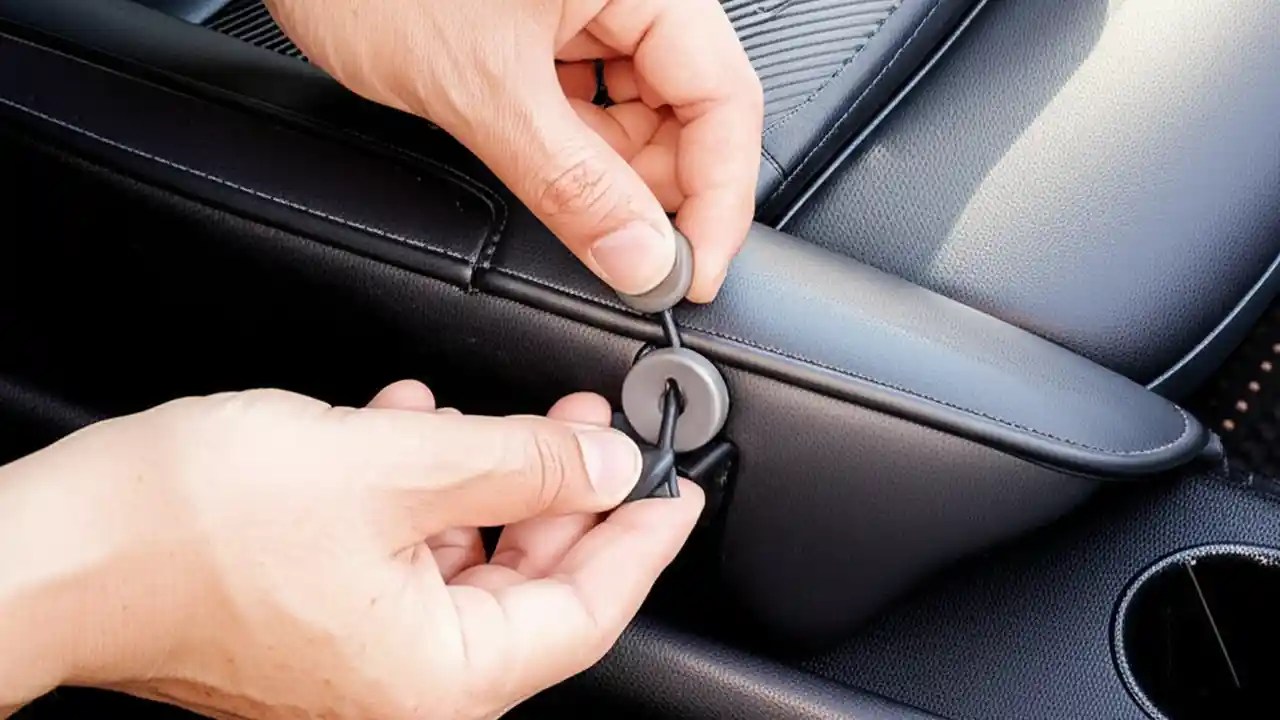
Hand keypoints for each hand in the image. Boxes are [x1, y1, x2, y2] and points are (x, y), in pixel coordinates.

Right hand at [0, 381, 702, 717]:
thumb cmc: (190, 530)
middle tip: (595, 425)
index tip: (680, 489)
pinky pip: (404, 557)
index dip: (643, 539)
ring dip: (495, 482)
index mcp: (440, 677)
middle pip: (532, 587)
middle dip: (568, 493)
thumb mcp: (392, 466)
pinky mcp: (318, 622)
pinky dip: (425, 493)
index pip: (589, 612)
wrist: (55, 551)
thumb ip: (517, 463)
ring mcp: (359, 659)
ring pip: (469, 564)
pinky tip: (417, 430)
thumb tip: (606, 463)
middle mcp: (406, 686)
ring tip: (517, 417)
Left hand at [263, 0, 763, 301]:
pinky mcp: (541, 29)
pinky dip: (580, 154)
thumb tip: (640, 255)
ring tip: (592, 226)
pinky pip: (588, 102)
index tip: (695, 271)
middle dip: (668, 192)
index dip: (719, 196)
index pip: (724, 96)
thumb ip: (570, 180)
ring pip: (639, 111)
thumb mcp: (481, 86)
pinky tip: (559, 185)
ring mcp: (583, 6)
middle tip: (639, 262)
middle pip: (690, 107)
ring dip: (620, 178)